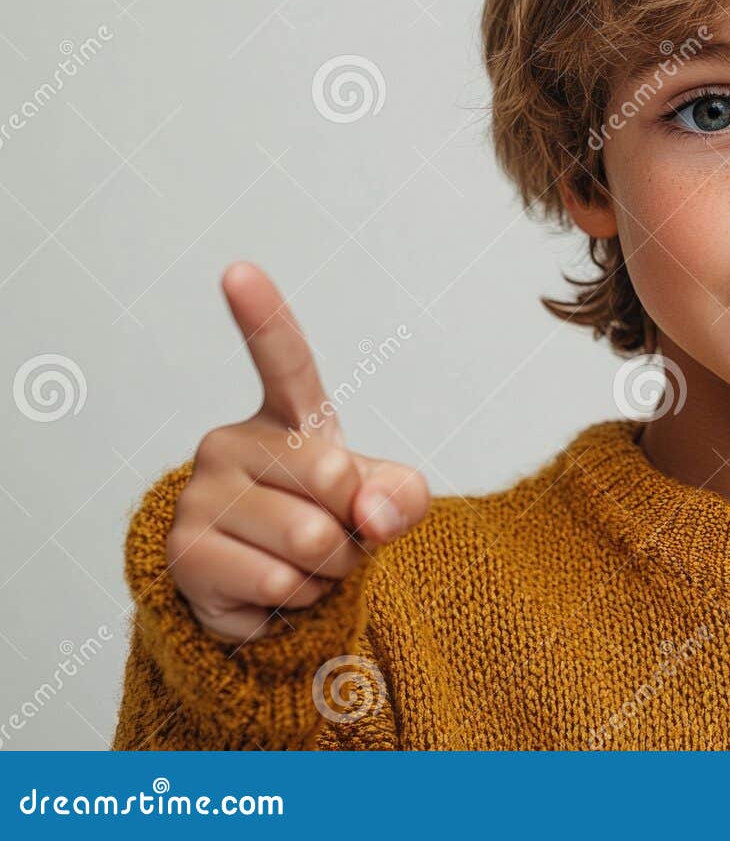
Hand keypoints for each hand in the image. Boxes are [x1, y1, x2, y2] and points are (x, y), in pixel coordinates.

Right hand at [166, 263, 430, 643]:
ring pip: (312, 542)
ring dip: (330, 570)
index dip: (262, 314)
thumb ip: (403, 496)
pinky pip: (282, 584)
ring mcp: (201, 495)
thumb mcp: (383, 501)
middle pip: (334, 481)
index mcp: (286, 417)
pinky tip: (271, 588)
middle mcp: (231, 442)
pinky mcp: (185, 553)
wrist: (269, 591)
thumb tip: (371, 516)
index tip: (238, 270)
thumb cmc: (329, 524)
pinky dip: (299, 600)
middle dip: (356, 527)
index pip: (281, 358)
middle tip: (333, 533)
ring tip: (302, 562)